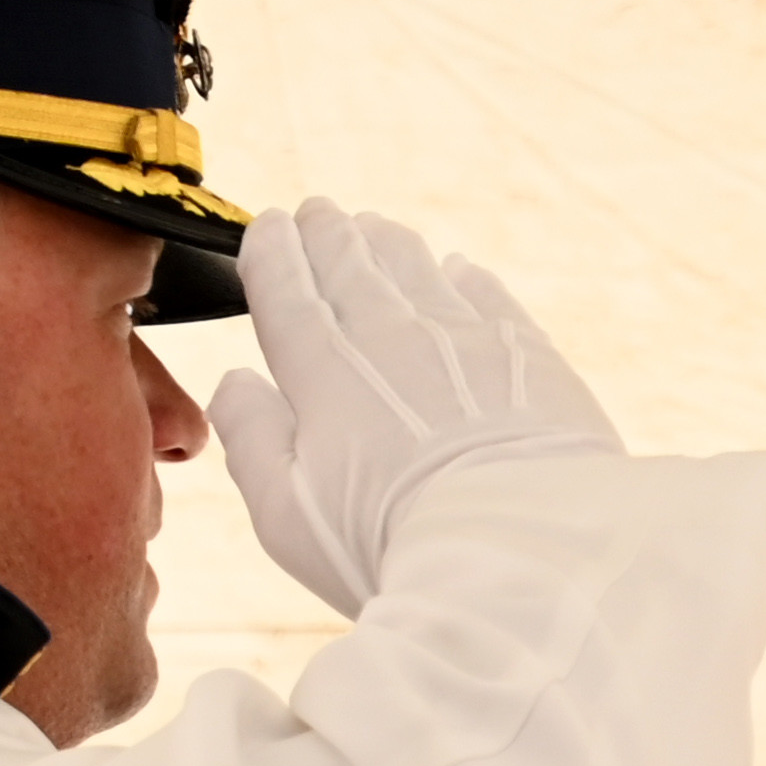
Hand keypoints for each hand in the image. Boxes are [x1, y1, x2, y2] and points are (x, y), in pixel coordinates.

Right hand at [207, 198, 622, 614]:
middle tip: (317, 213)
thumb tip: (236, 381)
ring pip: (416, 266)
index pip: (284, 287)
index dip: (271, 251)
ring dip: (388, 244)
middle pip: (350, 263)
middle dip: (327, 233)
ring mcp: (464, 337)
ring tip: (374, 230)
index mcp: (322, 370)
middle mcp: (390, 335)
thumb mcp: (287, 513)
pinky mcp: (529, 354)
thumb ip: (252, 439)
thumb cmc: (393, 546)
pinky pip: (486, 294)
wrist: (522, 552)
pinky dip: (463, 277)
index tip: (267, 227)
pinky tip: (457, 272)